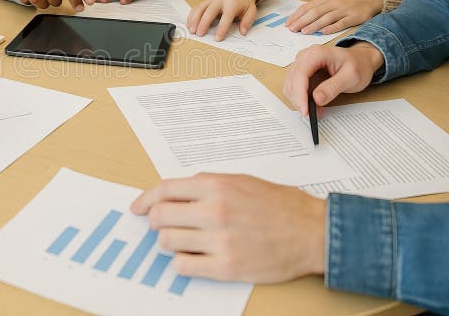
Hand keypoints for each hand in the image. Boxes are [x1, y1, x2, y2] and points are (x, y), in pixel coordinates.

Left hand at [131, 173, 325, 282]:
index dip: (145, 200)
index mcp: (216, 186)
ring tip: (185, 241)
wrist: (311, 231)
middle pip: (160, 217)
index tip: (137, 208)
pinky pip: (183, 266)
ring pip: (167, 242)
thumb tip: (173, 194)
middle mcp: (214, 211)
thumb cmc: (279, 205)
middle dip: (157, 221)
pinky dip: (183, 262)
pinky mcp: (227, 267)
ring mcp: (220, 240)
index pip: (164, 190)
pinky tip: (194, 257)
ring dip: (170, 242)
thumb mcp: (240, 181)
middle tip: (164, 226)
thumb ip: (206, 185)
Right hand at [187, 0, 258, 40]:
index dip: (221, 28)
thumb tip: (243, 32)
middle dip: (204, 23)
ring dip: (195, 19)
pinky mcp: (206, 1)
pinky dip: (192, 15)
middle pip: (210, 11)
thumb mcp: (251, 11)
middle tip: (199, 34)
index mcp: (232, 4)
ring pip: (200, 8)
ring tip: (191, 30)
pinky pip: (197, 7)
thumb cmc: (244, 3)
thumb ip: (247, 21)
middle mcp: (220, 0)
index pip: (226, 17)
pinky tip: (189, 24)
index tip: (217, 38)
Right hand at [283, 43, 384, 115]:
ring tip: (314, 110)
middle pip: (292, 81)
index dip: (300, 94)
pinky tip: (311, 104)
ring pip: (290, 85)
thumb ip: (333, 87)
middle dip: (299, 100)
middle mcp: (305, 56)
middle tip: (311, 114)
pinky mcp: (301, 72)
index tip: (305, 110)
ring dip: (298, 100)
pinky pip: (294, 87)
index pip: (300, 74)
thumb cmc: (357, 65)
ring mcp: (301, 64)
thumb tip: (316, 99)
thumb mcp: (351, 77)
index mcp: (316, 54)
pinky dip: (300, 98)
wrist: (360, 60)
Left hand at [286, 0, 382, 34]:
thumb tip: (302, 19)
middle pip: (315, 12)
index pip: (307, 7)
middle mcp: (334, 2)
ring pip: (326, 17)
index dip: (297, 15)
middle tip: (292, 29)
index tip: (287, 24)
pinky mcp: (355, 16)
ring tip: (304, 32)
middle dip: (302, 21)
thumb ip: (320, 7)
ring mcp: (345, 9)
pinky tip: (323, 32)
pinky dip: (332, 27)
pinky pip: (342, 22)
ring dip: (314, 25)